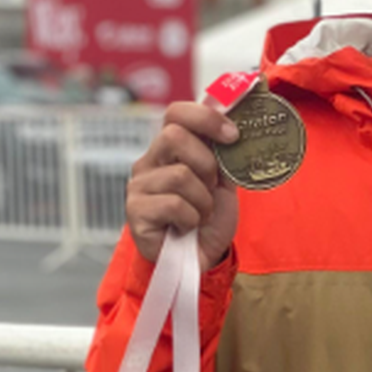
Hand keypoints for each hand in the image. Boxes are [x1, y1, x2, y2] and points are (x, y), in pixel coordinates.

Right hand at [125, 102, 239, 272]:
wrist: (201, 257)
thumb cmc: (209, 218)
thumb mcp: (223, 180)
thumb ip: (223, 153)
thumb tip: (235, 125)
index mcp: (171, 148)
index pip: (176, 113)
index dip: (205, 117)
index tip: (232, 135)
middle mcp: (150, 161)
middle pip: (174, 136)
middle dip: (206, 164)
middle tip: (211, 187)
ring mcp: (139, 185)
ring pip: (179, 174)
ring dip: (202, 199)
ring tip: (200, 214)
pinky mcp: (136, 210)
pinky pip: (173, 204)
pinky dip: (191, 218)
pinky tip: (187, 226)